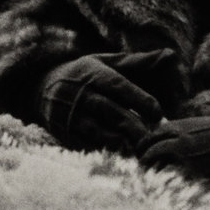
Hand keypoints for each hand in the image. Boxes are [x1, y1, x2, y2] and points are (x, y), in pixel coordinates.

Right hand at [35, 53, 166, 153]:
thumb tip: (170, 55)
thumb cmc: (82, 75)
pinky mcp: (63, 133)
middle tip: (153, 137)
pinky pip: (86, 145)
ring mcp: (69, 115)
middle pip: (112, 112)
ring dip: (122, 141)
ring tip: (139, 147)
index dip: (141, 100)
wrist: (39, 88)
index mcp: (92, 73)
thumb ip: (136, 62)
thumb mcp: (104, 62)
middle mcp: (80, 93)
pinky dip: (104, 151)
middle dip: (136, 127)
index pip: (119, 86)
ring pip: (99, 132)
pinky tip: (118, 153)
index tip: (158, 113)